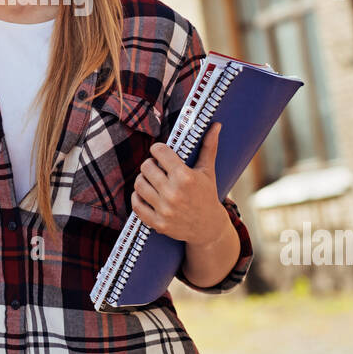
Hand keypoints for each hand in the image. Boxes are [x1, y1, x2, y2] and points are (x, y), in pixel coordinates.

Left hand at [130, 122, 228, 244]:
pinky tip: (145, 194)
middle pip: (146, 167)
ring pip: (139, 184)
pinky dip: (137, 198)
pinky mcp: (158, 223)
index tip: (160, 152)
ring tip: (150, 180)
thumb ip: (208, 147)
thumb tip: (215, 125)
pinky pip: (136, 205)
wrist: (209, 228)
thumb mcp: (208, 171)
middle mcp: (173, 193)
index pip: (159, 152)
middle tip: (156, 167)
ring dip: (142, 179)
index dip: (158, 149)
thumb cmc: (207, 195)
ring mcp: (164, 210)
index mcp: (185, 177)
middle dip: (150, 164)